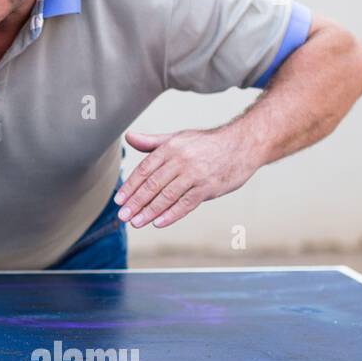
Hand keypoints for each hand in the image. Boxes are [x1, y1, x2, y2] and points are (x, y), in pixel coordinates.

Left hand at [115, 127, 262, 228]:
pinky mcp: (209, 187)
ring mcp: (195, 174)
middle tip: (122, 215)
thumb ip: (152, 142)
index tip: (119, 200)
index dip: (130, 186)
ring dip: (149, 211)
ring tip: (136, 222)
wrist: (242, 144)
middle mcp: (180, 160)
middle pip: (152, 185)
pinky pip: (186, 203)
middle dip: (135, 202)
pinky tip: (158, 223)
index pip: (144, 170)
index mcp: (170, 148)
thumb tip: (129, 137)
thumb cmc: (206, 143)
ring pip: (167, 196)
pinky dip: (171, 214)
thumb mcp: (178, 138)